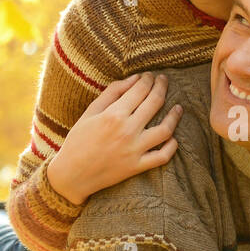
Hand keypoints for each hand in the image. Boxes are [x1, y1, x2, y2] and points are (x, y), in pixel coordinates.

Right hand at [46, 72, 182, 204]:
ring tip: (178, 108)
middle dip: (162, 87)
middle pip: (155, 103)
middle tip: (164, 81)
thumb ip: (112, 92)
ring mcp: (134, 150)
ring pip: (165, 130)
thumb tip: (135, 79)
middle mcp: (127, 131)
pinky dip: (171, 147)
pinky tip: (173, 137)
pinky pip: (162, 157)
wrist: (71, 175)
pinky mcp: (137, 167)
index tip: (150, 76)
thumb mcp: (90, 112)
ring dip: (175, 116)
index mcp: (113, 115)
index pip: (140, 90)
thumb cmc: (78, 140)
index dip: (148, 79)